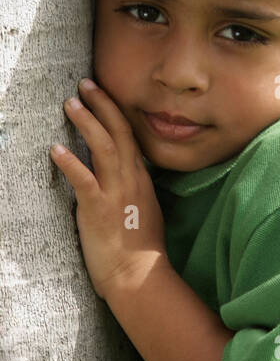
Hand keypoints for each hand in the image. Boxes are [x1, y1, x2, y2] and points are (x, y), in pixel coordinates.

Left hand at [49, 79, 166, 298]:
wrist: (139, 276)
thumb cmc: (140, 250)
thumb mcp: (142, 210)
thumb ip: (131, 190)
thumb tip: (117, 179)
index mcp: (142, 179)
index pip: (131, 136)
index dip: (115, 112)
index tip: (102, 94)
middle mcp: (132, 180)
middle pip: (119, 132)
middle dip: (102, 105)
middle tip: (85, 84)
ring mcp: (117, 192)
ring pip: (104, 146)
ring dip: (87, 122)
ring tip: (70, 104)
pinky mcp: (99, 208)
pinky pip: (84, 179)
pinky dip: (70, 162)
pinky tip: (55, 149)